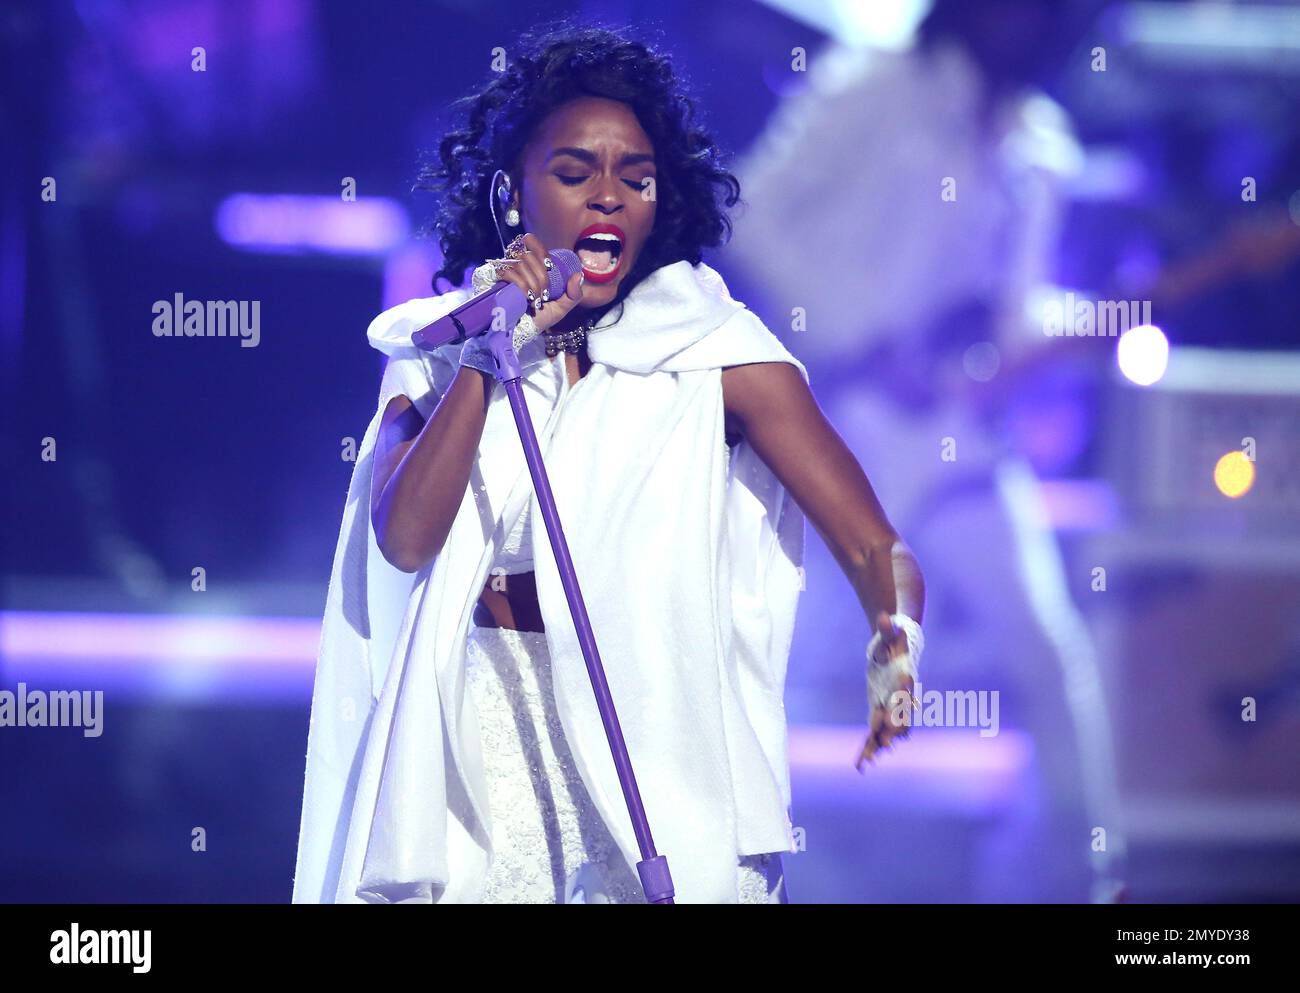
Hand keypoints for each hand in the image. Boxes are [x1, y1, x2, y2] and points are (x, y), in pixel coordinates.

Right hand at [492, 232, 584, 332]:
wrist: (518, 334)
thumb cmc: (537, 320)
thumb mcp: (560, 308)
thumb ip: (574, 294)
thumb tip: (579, 275)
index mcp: (528, 265)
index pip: (529, 241)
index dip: (541, 250)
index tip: (549, 266)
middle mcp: (512, 263)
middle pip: (528, 255)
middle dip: (541, 277)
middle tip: (543, 295)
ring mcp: (500, 269)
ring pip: (520, 263)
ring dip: (531, 284)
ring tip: (534, 301)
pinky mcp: (489, 277)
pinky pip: (507, 271)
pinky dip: (521, 285)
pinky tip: (525, 298)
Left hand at [856, 610, 915, 770]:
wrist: (899, 647)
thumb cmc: (895, 638)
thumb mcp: (891, 632)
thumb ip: (888, 627)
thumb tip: (883, 616)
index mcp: (905, 678)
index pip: (904, 694)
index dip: (901, 707)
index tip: (898, 718)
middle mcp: (900, 696)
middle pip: (898, 716)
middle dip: (892, 730)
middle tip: (886, 743)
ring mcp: (890, 705)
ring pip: (886, 729)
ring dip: (877, 744)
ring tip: (867, 762)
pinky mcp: (879, 709)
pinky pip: (874, 731)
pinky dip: (868, 746)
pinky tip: (862, 764)